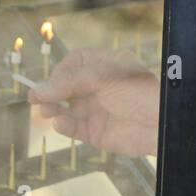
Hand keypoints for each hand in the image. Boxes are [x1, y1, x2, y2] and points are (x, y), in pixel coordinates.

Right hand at [28, 48, 159, 156]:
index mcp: (105, 67)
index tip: (52, 81)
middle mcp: (98, 87)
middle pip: (64, 87)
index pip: (74, 63)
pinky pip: (72, 127)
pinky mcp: (95, 132)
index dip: (60, 71)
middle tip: (36, 99)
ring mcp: (96, 110)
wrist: (160, 125)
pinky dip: (63, 125)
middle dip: (50, 92)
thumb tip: (37, 90)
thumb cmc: (139, 92)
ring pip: (64, 108)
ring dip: (51, 109)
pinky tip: (60, 122)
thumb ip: (70, 82)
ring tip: (46, 111)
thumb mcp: (105, 77)